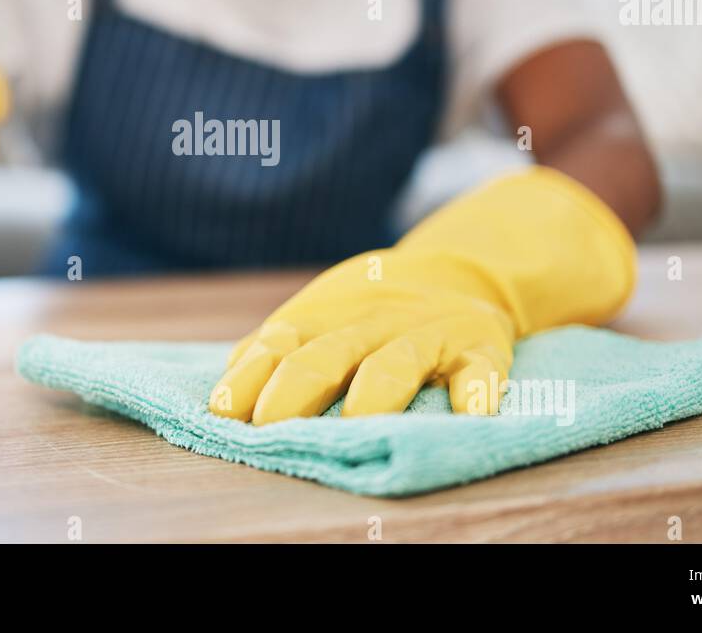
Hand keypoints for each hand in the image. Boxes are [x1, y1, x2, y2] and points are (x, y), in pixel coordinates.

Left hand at [208, 167, 635, 424]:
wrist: (454, 274)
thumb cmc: (363, 314)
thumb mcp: (313, 320)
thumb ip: (269, 355)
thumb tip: (221, 401)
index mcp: (320, 323)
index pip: (276, 347)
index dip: (250, 378)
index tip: (227, 412)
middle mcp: (368, 327)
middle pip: (327, 356)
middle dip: (297, 389)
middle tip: (273, 425)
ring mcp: (425, 336)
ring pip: (396, 363)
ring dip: (376, 393)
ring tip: (360, 424)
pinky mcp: (479, 348)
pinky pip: (480, 369)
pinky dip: (477, 391)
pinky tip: (471, 411)